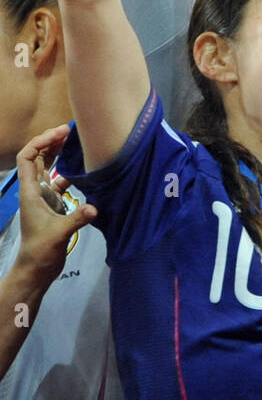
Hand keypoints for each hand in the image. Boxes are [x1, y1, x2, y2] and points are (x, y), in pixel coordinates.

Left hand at [16, 125, 96, 283]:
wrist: (36, 269)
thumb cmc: (41, 250)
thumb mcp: (58, 233)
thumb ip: (76, 219)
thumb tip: (95, 207)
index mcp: (30, 192)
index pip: (27, 158)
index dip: (40, 142)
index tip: (59, 134)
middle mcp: (35, 190)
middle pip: (37, 157)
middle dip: (50, 141)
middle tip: (70, 131)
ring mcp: (43, 196)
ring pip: (47, 167)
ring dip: (57, 153)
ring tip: (74, 141)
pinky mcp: (53, 204)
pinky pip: (58, 181)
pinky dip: (67, 171)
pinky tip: (81, 167)